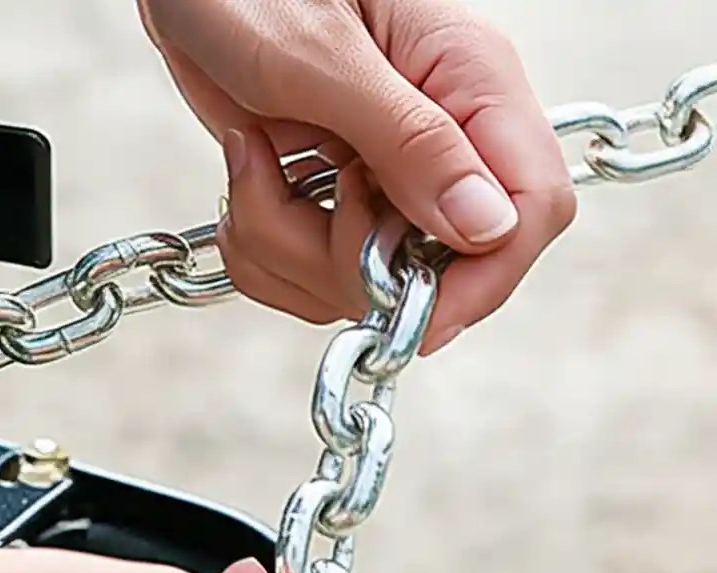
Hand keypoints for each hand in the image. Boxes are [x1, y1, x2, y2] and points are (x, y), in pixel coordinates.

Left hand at [139, 0, 576, 353]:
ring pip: (361, 278)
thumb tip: (485, 227)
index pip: (530, 211)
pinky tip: (243, 174)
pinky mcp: (325, 191)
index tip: (410, 312)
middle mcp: (436, 135)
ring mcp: (379, 169)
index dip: (480, 280)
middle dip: (350, 260)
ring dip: (286, 247)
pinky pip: (306, 268)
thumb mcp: (319, 60)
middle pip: (438, 267)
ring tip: (250, 166)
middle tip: (298, 190)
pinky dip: (260, 242)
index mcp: (469, 82)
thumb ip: (407, 141)